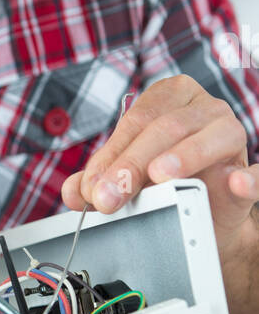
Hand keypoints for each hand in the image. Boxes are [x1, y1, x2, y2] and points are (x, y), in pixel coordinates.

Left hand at [61, 74, 258, 259]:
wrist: (201, 215)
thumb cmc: (163, 183)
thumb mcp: (127, 177)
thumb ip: (99, 179)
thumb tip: (73, 191)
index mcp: (170, 98)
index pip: (137, 120)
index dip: (111, 154)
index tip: (93, 188)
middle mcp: (202, 108)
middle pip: (166, 128)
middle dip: (133, 163)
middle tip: (110, 195)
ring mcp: (231, 134)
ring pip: (210, 137)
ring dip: (184, 156)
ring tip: (161, 176)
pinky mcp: (249, 168)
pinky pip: (255, 172)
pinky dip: (248, 179)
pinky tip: (235, 183)